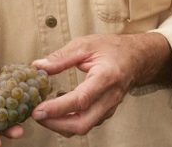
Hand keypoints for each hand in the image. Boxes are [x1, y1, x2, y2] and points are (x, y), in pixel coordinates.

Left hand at [31, 32, 171, 136]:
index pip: (81, 99)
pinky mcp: (105, 112)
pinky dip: (68, 121)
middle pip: (83, 123)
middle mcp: (110, 98)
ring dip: (60, 125)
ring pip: (84, 127)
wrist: (136, 57)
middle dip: (56, 124)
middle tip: (35, 115)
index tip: (38, 110)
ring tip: (40, 113)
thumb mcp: (84, 44)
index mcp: (106, 77)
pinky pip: (86, 122)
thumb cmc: (111, 48)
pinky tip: (54, 110)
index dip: (58, 107)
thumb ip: (61, 57)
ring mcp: (109, 108)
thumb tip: (38, 67)